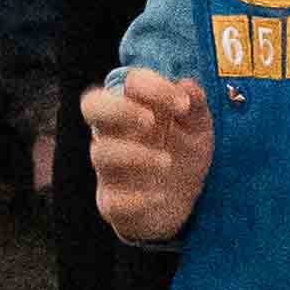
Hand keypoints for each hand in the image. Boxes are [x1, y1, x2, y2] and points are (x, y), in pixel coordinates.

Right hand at [84, 65, 211, 242]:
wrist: (182, 207)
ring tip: (167, 162)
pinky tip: (160, 196)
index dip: (151, 86)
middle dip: (119, 109)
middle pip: (92, 106)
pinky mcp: (114, 204)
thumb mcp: (198, 128)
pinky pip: (114, 200)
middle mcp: (115, 135)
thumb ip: (195, 105)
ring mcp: (110, 169)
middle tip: (150, 121)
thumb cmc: (183, 157)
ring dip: (135, 155)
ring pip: (101, 153)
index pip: (126, 83)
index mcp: (134, 109)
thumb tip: (185, 84)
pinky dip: (138, 198)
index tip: (182, 104)